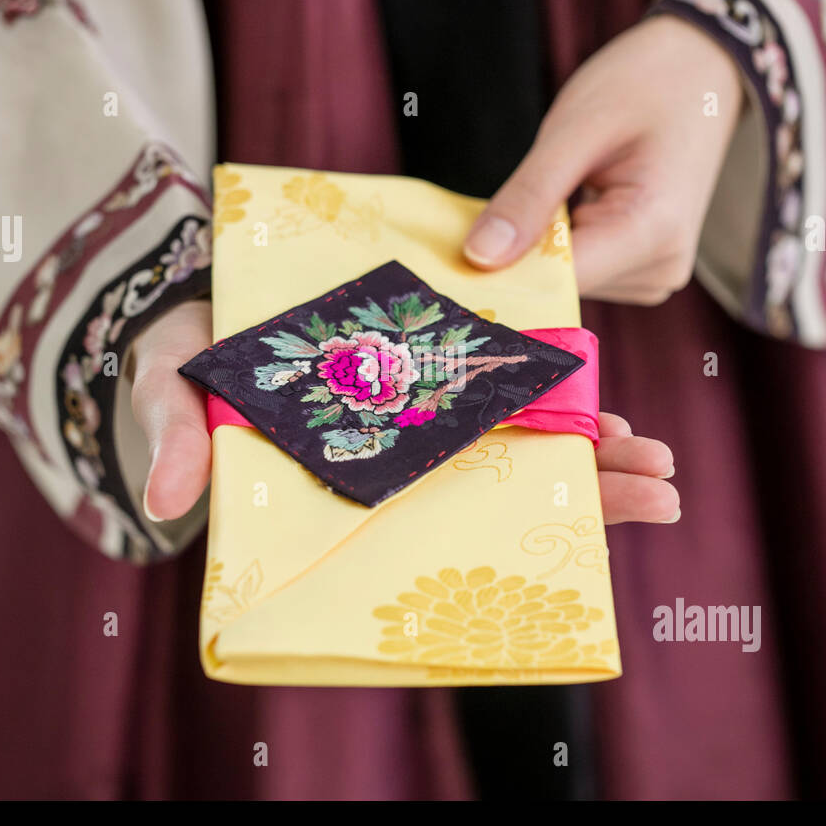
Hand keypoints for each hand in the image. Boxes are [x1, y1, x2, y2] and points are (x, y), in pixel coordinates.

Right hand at [130, 303, 677, 524]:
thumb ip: (174, 437)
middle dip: (582, 495)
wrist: (201, 289)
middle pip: (498, 488)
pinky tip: (600, 388)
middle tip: (660, 491)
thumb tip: (165, 501)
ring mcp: (416, 411)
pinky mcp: (425, 361)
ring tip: (658, 459)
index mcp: (352, 477)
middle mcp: (393, 455)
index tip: (589, 536)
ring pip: (513, 441)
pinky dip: (548, 387)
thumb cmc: (188, 350)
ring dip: (586, 450)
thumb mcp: (172, 386)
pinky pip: (494, 380)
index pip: (442, 522)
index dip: (511, 531)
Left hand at [463, 15, 741, 304]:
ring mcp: (655, 274)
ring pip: (563, 281)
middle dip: (514, 255)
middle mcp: (660, 269)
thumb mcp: (574, 129)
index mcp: (652, 234)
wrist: (703, 67)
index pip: (556, 282)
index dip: (499, 273)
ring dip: (534, 246)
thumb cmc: (645, 82)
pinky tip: (556, 209)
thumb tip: (478, 258)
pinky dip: (553, 243)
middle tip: (487, 210)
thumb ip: (527, 196)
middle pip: (558, 286)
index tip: (446, 260)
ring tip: (543, 194)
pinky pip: (579, 269)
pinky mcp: (642, 268)